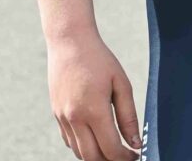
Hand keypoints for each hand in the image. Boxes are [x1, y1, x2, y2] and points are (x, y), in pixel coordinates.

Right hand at [47, 32, 140, 160]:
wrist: (69, 43)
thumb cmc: (99, 59)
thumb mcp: (121, 83)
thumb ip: (128, 115)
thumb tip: (135, 141)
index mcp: (93, 110)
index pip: (110, 148)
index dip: (125, 157)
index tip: (136, 155)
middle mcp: (74, 119)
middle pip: (92, 157)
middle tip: (125, 157)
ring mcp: (62, 118)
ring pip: (78, 152)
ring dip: (95, 156)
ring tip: (112, 150)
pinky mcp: (56, 115)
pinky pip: (69, 140)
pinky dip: (82, 146)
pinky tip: (95, 138)